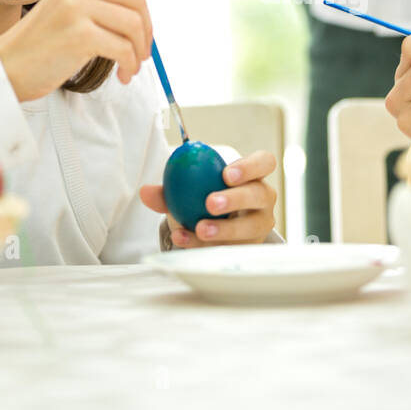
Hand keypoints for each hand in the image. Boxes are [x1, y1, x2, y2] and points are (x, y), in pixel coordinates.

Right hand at [0, 0, 151, 101]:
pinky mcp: (79, 35)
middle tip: (141, 48)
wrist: (12, 65)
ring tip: (131, 63)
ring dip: (139, 50)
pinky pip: (124, 48)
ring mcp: (76, 6)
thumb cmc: (50, 37)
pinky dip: (130, 64)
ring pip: (135, 24)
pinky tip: (123, 73)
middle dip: (146, 28)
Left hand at [140, 149, 277, 246]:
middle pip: (261, 194)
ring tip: (200, 228)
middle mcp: (263, 199)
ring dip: (224, 229)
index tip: (227, 174)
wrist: (212, 225)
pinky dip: (206, 245)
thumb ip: (169, 189)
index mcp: (254, 175)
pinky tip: (186, 240)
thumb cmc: (206, 197)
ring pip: (251, 227)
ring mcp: (259, 224)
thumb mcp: (191, 189)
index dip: (250, 166)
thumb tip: (146, 191)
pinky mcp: (250, 247)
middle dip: (236, 199)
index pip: (264, 162)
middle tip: (211, 203)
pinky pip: (232, 247)